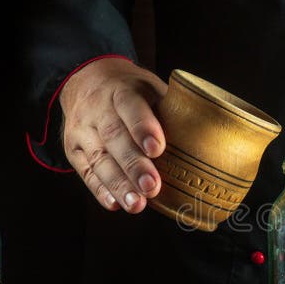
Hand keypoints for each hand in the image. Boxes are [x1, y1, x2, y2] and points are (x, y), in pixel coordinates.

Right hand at [59, 57, 167, 212]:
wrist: (86, 80)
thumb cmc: (132, 91)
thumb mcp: (152, 88)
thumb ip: (173, 110)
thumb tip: (211, 140)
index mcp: (122, 90)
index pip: (131, 106)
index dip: (143, 127)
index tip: (157, 149)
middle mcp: (98, 109)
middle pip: (114, 137)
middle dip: (133, 165)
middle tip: (152, 186)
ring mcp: (83, 130)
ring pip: (98, 158)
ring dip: (118, 184)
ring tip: (137, 204)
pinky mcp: (73, 149)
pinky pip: (85, 172)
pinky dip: (100, 190)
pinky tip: (115, 204)